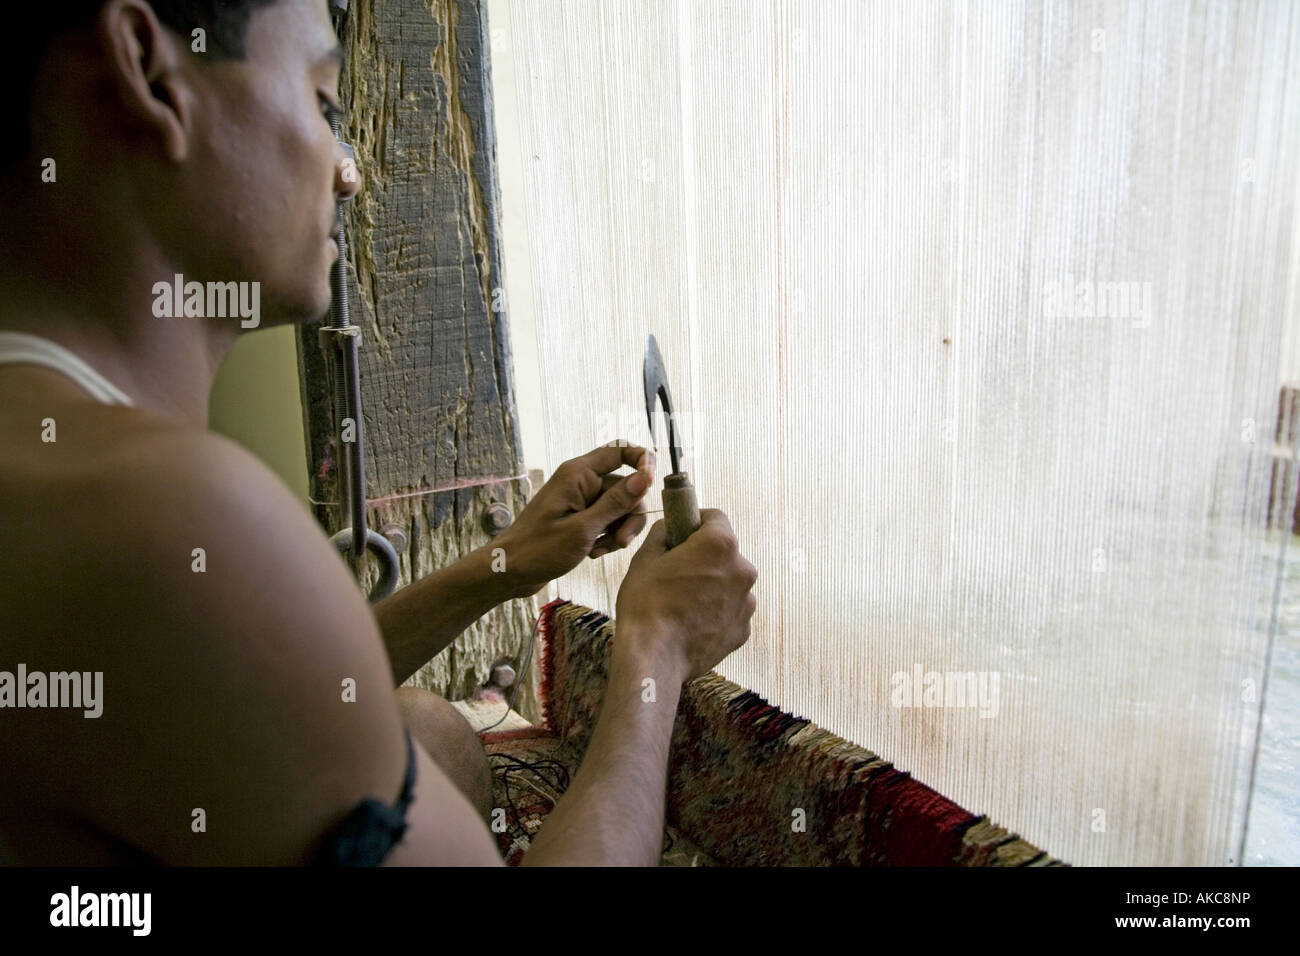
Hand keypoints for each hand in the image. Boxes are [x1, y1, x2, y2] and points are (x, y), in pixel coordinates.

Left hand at [492, 441, 655, 597]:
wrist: (511, 572)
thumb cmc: (538, 550)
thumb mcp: (582, 530)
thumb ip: (615, 504)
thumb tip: (644, 479)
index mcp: (578, 474)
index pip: (619, 450)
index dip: (642, 461)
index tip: (651, 485)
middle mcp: (581, 482)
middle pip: (626, 486)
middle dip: (630, 514)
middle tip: (621, 541)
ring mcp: (582, 500)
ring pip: (621, 507)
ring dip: (619, 530)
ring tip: (601, 550)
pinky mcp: (582, 518)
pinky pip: (609, 521)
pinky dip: (608, 537)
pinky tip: (594, 552)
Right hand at [614, 510, 757, 681]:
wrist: (654, 657)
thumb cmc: (646, 604)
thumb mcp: (645, 558)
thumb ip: (663, 534)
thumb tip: (669, 528)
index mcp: (720, 544)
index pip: (715, 517)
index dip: (696, 521)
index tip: (682, 532)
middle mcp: (742, 569)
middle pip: (725, 552)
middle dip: (705, 557)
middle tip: (677, 572)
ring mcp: (746, 602)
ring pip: (729, 583)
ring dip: (712, 586)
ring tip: (683, 603)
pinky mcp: (744, 629)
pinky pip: (731, 610)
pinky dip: (716, 612)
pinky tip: (692, 622)